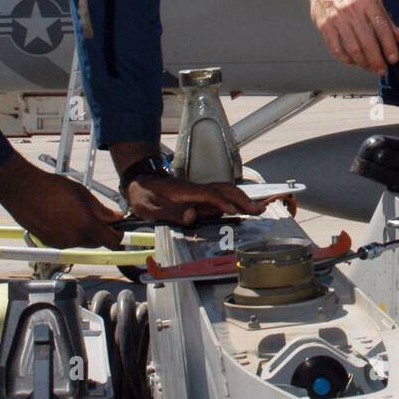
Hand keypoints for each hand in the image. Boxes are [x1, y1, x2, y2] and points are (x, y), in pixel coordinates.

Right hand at [0, 153, 122, 249]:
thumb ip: (102, 210)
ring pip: (80, 242)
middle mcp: (73, 239)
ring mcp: (59, 243)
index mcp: (86, 227)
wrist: (22, 190)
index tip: (121, 232)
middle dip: (102, 233)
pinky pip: (65, 241)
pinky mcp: (47, 242)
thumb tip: (116, 218)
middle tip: (102, 218)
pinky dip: (70, 233)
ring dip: (85, 233)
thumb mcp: (83, 194)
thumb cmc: (52, 188)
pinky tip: (64, 217)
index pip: (111, 241)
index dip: (119, 238)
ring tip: (78, 213)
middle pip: (96, 243)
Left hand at [125, 175, 264, 226]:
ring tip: (257, 209)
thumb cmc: (144, 195)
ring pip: (225, 191)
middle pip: (224, 189)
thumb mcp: (149, 206)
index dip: (222, 202)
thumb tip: (192, 216)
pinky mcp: (199, 195)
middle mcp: (196, 188)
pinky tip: (241, 209)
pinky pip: (220, 196)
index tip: (235, 211)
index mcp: (185, 190)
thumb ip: (171, 211)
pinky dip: (234, 201)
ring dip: (242, 199)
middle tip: (258, 209)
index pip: (209, 194)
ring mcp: (199, 191)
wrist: (139, 182)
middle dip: (242, 198)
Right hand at [308, 0, 398, 75]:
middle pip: (367, 42)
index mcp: (367, 1)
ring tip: (369, 67)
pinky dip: (346, 59)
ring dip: (363, 62)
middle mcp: (352, 10)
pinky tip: (353, 61)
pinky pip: (336, 49)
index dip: (389, 46)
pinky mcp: (324, 26)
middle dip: (376, 60)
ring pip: (352, 48)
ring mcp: (336, 18)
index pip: (382, 28)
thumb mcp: (373, 0)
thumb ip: (387, 20)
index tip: (393, 58)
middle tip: (382, 69)